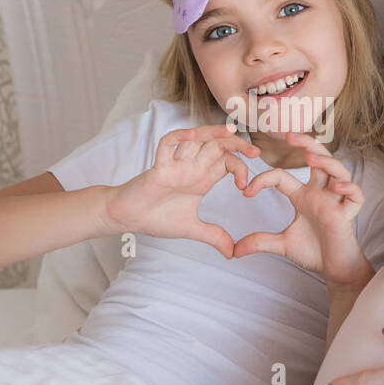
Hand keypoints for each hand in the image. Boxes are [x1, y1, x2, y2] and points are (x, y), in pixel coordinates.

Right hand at [106, 123, 260, 258]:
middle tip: (255, 151)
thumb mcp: (192, 229)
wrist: (128, 217)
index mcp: (201, 178)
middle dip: (236, 144)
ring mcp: (176, 164)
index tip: (247, 186)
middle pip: (217, 145)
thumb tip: (232, 253)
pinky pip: (168, 143)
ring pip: (196, 138)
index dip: (241, 167)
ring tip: (232, 131)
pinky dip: (180, 137)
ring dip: (213, 132)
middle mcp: (191, 167)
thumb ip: (214, 237)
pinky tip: (194, 136)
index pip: (226, 162)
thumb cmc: (156, 217)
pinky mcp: (159, 166)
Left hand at [232, 131, 371, 286]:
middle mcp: (320, 193)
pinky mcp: (349, 214)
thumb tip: (234, 251)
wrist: (335, 269)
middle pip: (318, 158)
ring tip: (311, 159)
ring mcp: (336, 201)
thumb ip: (260, 242)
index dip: (262, 179)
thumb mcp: (282, 245)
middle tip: (290, 135)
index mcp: (303, 196)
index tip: (246, 191)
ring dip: (327, 162)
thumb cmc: (313, 251)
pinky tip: (337, 188)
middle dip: (307, 144)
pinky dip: (349, 189)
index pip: (282, 177)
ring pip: (338, 171)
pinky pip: (356, 196)